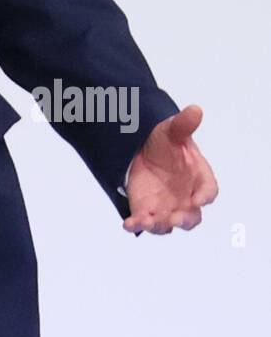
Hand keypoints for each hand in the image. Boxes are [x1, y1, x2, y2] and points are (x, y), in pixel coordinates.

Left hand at [123, 103, 216, 234]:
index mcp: (198, 178)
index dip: (205, 196)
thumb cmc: (165, 141)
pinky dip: (137, 225)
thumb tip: (195, 109)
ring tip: (147, 222)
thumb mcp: (172, 129)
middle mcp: (185, 198)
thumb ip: (183, 124)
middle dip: (185, 220)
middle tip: (176, 219)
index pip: (208, 191)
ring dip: (158, 226)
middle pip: (191, 217)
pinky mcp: (145, 211)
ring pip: (166, 225)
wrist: (142, 147)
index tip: (199, 200)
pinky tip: (129, 223)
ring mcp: (166, 207)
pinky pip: (143, 223)